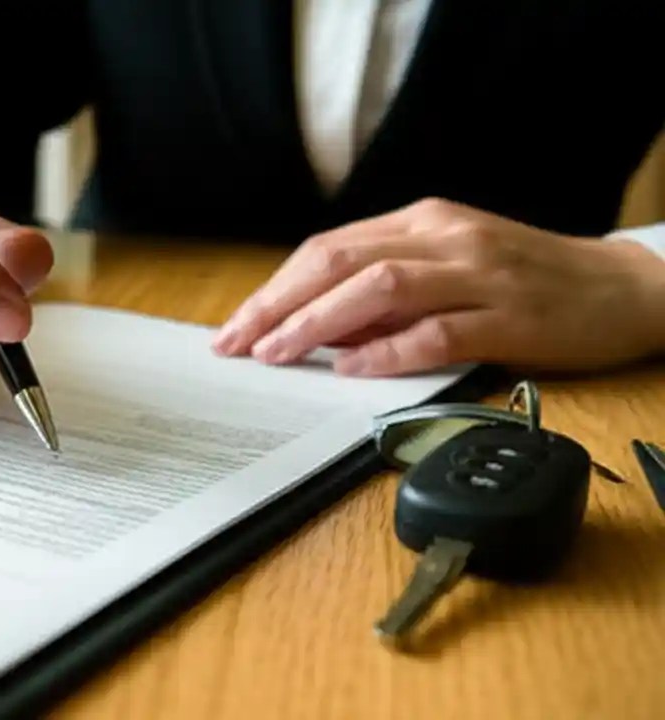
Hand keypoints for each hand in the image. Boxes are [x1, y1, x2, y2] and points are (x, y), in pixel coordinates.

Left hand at [212, 198, 664, 375]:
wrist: (621, 287)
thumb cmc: (524, 278)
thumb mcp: (448, 264)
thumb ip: (386, 287)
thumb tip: (315, 325)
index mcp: (423, 221)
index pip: (328, 248)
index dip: (275, 289)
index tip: (235, 326)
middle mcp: (445, 238)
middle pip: (340, 262)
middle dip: (278, 305)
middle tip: (236, 343)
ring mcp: (479, 275)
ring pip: (379, 289)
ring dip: (318, 323)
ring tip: (278, 353)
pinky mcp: (511, 318)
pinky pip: (438, 332)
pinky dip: (389, 351)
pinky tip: (354, 369)